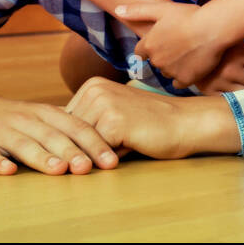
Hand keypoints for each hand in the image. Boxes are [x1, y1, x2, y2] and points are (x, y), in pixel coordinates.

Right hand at [0, 86, 120, 175]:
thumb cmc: (13, 119)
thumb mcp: (41, 116)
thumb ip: (67, 129)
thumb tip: (104, 145)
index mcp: (45, 113)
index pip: (76, 127)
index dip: (94, 143)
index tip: (110, 161)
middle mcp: (26, 120)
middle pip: (53, 136)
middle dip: (73, 152)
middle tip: (89, 168)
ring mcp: (1, 132)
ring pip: (24, 144)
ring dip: (42, 157)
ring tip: (58, 170)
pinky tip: (8, 171)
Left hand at [65, 77, 237, 157]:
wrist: (186, 122)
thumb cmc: (152, 123)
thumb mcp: (114, 114)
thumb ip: (88, 122)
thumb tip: (57, 141)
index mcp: (91, 86)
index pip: (64, 123)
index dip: (73, 141)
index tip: (85, 147)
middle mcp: (93, 90)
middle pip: (69, 134)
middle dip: (84, 149)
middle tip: (114, 148)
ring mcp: (103, 104)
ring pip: (81, 145)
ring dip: (96, 154)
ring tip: (122, 148)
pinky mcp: (113, 122)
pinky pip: (96, 153)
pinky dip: (108, 158)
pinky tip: (130, 148)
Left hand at [117, 0, 241, 87]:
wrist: (212, 29)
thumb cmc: (189, 16)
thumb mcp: (162, 9)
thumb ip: (138, 11)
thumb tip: (117, 9)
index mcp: (149, 44)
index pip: (140, 52)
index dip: (151, 47)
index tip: (162, 42)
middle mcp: (156, 60)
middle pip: (156, 62)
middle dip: (165, 55)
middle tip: (180, 45)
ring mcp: (170, 71)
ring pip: (168, 72)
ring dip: (175, 66)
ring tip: (190, 53)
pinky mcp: (185, 79)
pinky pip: (180, 83)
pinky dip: (184, 76)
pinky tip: (193, 66)